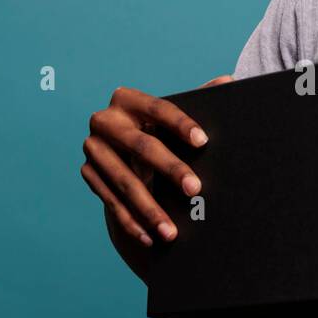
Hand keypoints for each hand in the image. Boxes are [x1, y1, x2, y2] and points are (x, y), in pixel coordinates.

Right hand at [81, 74, 232, 264]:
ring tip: (172, 231)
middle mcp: (104, 121)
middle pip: (141, 146)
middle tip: (196, 190)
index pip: (158, 109)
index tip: (204, 142)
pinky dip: (131, 222)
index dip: (181, 124)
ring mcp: (93, 148)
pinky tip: (150, 237)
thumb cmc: (158, 129)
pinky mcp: (88, 173)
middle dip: (170, 169)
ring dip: (150, 209)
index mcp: (127, 99)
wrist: (122, 150)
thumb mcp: (173, 115)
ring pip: (125, 181)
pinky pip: (111, 202)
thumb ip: (198, 96)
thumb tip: (228, 81)